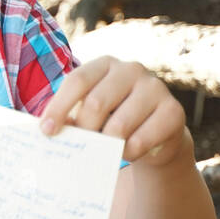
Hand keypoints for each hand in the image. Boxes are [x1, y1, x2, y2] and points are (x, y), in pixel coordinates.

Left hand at [38, 57, 186, 167]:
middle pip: (96, 103)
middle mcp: (131, 70)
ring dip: (106, 146)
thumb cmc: (114, 119)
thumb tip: (48, 130)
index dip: (58, 107)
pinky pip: (141, 140)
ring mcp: (155, 88)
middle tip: (79, 147)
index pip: (77, 80)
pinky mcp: (174, 111)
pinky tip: (126, 153)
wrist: (158, 135)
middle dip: (83, 131)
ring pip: (118, 125)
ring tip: (103, 152)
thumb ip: (72, 115)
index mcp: (105, 65)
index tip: (46, 131)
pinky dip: (127, 153)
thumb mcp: (92, 112)